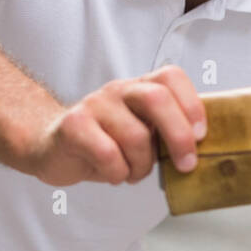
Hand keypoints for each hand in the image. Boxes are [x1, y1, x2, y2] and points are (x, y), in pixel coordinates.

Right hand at [25, 65, 206, 185]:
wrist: (49, 146)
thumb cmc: (101, 144)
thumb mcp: (138, 133)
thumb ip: (164, 132)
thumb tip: (201, 151)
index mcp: (138, 88)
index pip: (171, 77)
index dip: (191, 104)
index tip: (201, 136)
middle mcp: (118, 91)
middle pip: (156, 98)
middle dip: (178, 136)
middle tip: (185, 164)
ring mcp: (94, 105)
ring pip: (135, 137)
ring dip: (141, 166)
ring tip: (132, 172)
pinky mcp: (73, 125)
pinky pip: (108, 154)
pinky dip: (117, 173)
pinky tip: (112, 173)